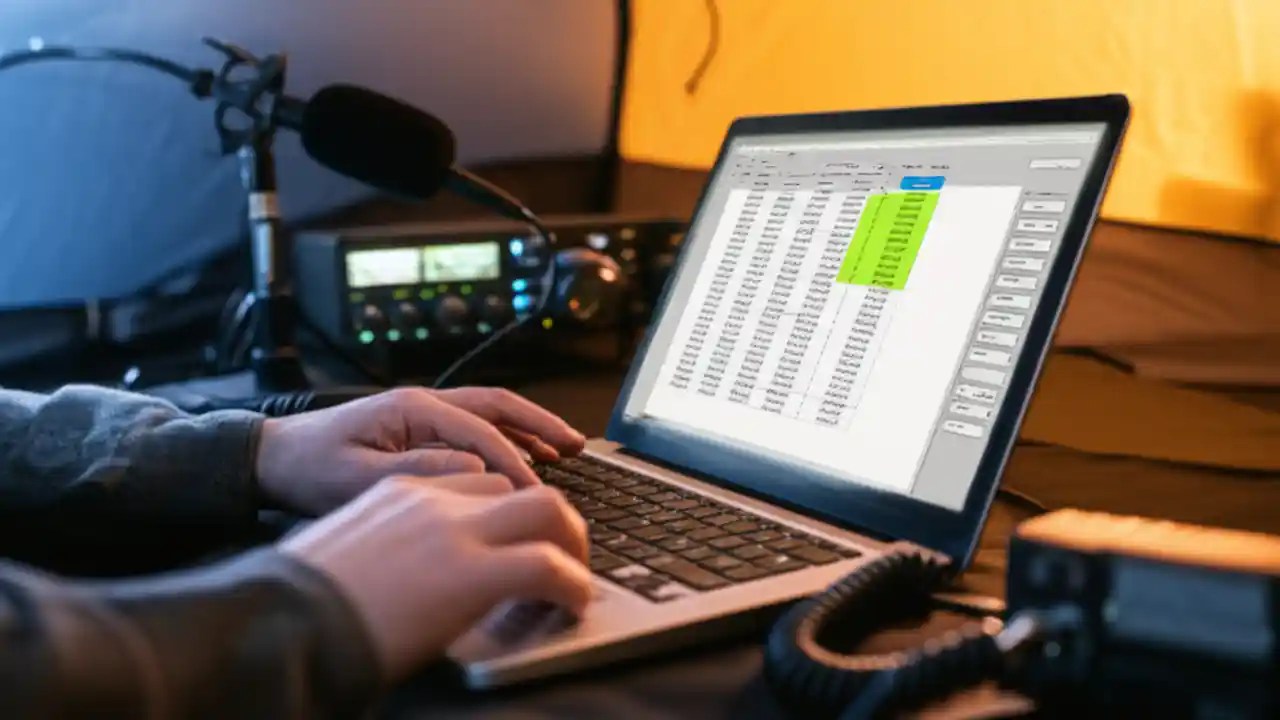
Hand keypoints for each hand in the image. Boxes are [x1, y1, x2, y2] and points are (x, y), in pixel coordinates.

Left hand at [255, 387, 585, 514]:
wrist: (272, 460)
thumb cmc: (309, 470)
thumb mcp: (359, 478)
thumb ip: (419, 471)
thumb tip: (474, 469)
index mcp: (411, 408)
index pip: (480, 432)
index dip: (513, 460)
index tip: (535, 491)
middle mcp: (422, 403)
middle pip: (497, 406)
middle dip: (540, 423)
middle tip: (577, 445)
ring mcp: (422, 413)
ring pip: (490, 412)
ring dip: (529, 427)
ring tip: (565, 447)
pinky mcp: (419, 428)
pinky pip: (474, 426)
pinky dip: (506, 436)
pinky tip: (524, 456)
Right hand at [279, 473, 591, 680]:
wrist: (282, 623)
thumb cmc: (306, 600)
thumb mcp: (354, 549)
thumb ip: (397, 540)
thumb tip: (423, 568)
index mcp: (402, 491)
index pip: (478, 476)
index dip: (510, 505)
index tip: (526, 531)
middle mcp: (432, 499)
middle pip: (519, 482)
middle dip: (555, 515)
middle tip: (568, 552)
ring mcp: (454, 531)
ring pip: (546, 508)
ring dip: (570, 541)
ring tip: (576, 577)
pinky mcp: (471, 573)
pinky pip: (547, 564)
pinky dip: (570, 583)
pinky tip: (571, 601)